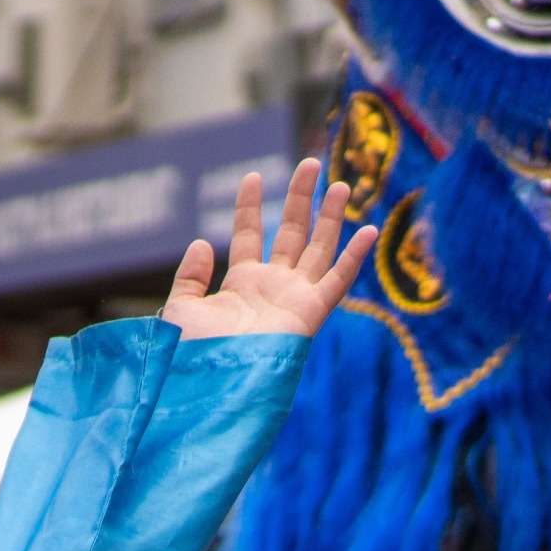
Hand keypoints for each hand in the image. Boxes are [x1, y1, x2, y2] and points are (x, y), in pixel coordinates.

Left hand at [160, 158, 371, 342]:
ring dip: (330, 217)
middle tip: (310, 165)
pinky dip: (354, 257)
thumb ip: (191, 277)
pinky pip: (338, 282)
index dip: (250, 206)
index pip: (248, 235)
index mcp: (241, 285)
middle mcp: (272, 287)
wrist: (210, 385)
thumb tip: (203, 242)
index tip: (252, 176)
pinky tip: (368, 229)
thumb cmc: (192, 357)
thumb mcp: (181, 310)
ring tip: (341, 184)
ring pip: (318, 249)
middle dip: (300, 199)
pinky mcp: (311, 313)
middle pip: (291, 233)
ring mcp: (294, 298)